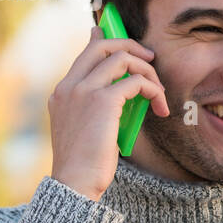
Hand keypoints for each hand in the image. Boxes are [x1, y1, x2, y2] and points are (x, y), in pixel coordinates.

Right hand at [48, 26, 169, 201]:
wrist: (75, 183)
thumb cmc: (85, 163)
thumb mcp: (86, 129)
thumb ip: (97, 107)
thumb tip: (122, 93)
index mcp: (62, 92)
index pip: (86, 53)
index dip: (106, 40)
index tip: (126, 42)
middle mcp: (69, 86)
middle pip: (103, 45)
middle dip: (131, 46)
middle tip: (151, 59)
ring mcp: (83, 91)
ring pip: (123, 59)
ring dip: (148, 72)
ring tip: (158, 93)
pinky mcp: (103, 101)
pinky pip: (136, 81)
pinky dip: (153, 90)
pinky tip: (160, 107)